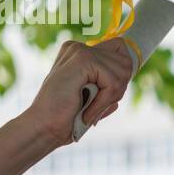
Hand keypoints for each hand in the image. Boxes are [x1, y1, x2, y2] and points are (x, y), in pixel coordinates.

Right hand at [21, 37, 135, 147]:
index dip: (121, 78)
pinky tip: (87, 111)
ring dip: (111, 97)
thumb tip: (128, 71)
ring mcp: (80, 51)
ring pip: (123, 71)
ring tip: (90, 108)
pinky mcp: (83, 59)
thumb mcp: (92, 96)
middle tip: (96, 105)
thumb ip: (108, 83)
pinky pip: (112, 81)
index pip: (121, 53)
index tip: (104, 96)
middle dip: (119, 88)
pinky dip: (104, 101)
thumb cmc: (67, 116)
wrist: (44, 127)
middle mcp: (79, 47)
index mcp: (80, 53)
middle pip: (126, 61)